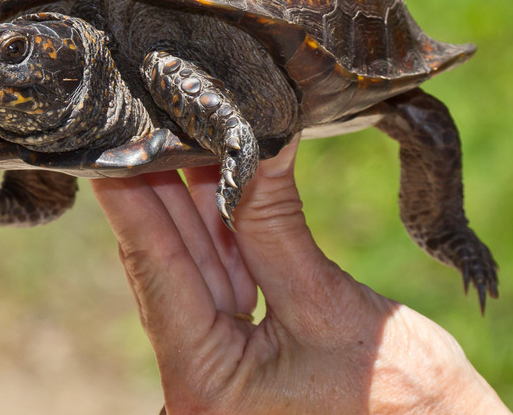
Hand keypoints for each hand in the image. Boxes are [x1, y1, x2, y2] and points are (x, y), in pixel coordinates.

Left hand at [92, 138, 510, 413]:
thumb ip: (276, 224)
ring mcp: (220, 371)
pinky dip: (223, 233)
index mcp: (204, 386)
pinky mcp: (246, 357)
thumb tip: (256, 142)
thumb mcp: (330, 307)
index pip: (157, 271)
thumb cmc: (405, 404)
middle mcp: (198, 382)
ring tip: (176, 136)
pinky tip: (213, 179)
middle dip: (159, 191)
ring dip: (190, 204)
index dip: (132, 202)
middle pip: (168, 266)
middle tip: (142, 125)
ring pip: (196, 268)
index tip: (107, 149)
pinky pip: (225, 282)